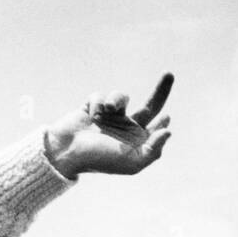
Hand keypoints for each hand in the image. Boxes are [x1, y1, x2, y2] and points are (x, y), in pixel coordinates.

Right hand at [44, 73, 173, 180]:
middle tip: (170, 74)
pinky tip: (92, 116)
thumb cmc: (100, 160)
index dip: (162, 122)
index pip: (156, 127)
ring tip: (108, 108)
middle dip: (161, 91)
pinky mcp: (93, 106)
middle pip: (150, 105)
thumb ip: (153, 150)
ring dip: (117, 98)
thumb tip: (169, 132)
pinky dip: (97, 103)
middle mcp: (126, 127)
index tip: (167, 117)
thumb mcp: (132, 162)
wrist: (67, 151)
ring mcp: (110, 116)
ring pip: (122, 96)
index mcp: (137, 141)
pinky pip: (101, 95)